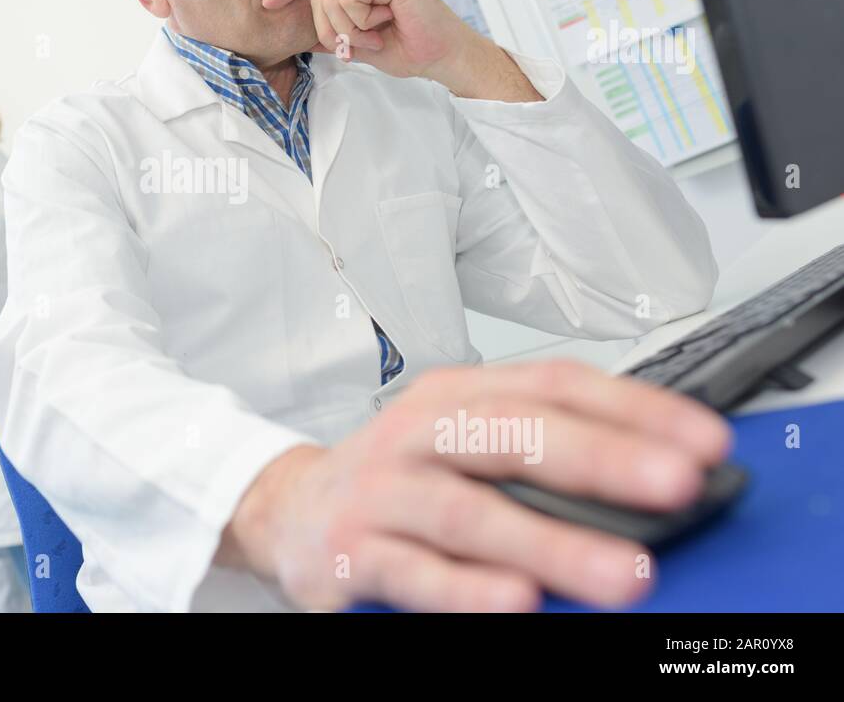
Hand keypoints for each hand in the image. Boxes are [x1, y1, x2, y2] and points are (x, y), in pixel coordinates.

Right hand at [217, 360, 731, 611]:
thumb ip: (536, 452)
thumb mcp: (459, 442)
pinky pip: (411, 572)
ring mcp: (381, 491)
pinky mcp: (350, 552)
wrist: (287, 508)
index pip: (551, 385)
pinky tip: (516, 604)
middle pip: (511, 434)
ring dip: (549, 542)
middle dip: (600, 458)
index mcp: (455, 397)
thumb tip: (652, 474)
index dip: (631, 408)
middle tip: (674, 486)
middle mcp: (417, 433)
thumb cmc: (394, 477)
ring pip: (468, 511)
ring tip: (623, 575)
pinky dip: (464, 590)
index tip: (702, 440)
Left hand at [261, 0, 539, 100]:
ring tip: (377, 35)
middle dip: (330, 30)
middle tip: (361, 44)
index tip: (268, 3)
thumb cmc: (410, 49)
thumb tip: (303, 37)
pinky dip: (362, 22)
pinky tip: (386, 24)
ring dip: (349, 30)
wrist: (442, 56)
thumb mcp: (361, 45)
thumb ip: (334, 35)